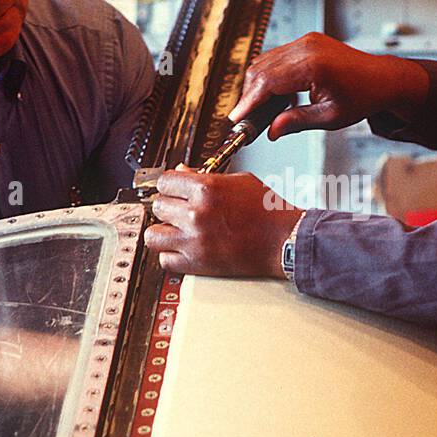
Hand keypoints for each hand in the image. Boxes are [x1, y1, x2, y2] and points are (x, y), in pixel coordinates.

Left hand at [145, 166, 304, 276]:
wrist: (284, 240)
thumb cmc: (268, 212)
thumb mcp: (239, 181)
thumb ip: (206, 176)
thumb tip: (182, 172)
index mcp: (206, 188)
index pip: (164, 182)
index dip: (169, 186)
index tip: (173, 191)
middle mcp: (196, 213)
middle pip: (158, 206)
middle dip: (169, 207)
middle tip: (180, 211)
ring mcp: (194, 240)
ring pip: (153, 235)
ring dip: (163, 232)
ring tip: (175, 231)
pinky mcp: (197, 263)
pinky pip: (165, 260)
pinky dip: (171, 256)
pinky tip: (183, 249)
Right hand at [230, 32, 428, 138]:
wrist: (382, 79)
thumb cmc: (363, 95)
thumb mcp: (329, 117)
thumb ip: (296, 122)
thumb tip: (271, 131)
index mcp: (312, 65)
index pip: (267, 82)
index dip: (249, 102)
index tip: (238, 117)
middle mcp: (307, 47)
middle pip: (261, 69)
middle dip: (250, 95)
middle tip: (248, 118)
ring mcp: (306, 41)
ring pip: (265, 61)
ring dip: (258, 85)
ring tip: (262, 110)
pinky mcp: (307, 42)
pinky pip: (277, 56)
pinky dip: (270, 75)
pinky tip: (277, 95)